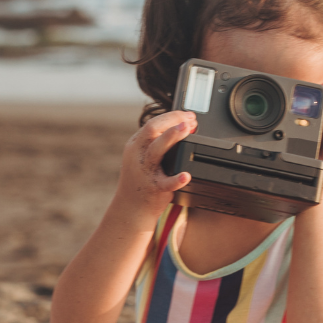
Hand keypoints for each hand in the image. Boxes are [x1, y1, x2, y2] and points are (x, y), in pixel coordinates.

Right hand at [113, 111, 194, 226]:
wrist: (131, 206)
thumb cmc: (141, 179)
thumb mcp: (143, 156)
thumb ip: (158, 142)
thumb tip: (185, 127)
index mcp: (136, 144)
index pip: (152, 123)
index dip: (172, 116)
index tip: (189, 115)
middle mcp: (138, 155)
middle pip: (152, 130)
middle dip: (172, 120)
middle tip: (190, 119)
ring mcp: (144, 171)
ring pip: (156, 150)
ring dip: (171, 136)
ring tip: (187, 129)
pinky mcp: (153, 188)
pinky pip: (166, 183)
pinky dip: (176, 179)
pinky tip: (186, 175)